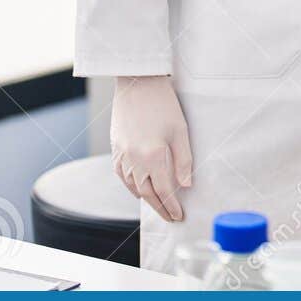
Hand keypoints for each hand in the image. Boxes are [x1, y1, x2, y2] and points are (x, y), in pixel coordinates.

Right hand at [110, 75, 193, 221]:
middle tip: (170, 217)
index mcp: (153, 155)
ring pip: (132, 187)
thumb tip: (186, 185)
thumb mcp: (180, 131)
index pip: (164, 190)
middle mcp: (135, 159)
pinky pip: (122, 176)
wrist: (138, 83)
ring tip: (157, 205)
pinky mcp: (115, 148)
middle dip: (159, 208)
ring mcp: (122, 155)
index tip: (179, 216)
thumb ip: (183, 160)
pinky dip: (131, 186)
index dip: (172, 205)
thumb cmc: (163, 104)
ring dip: (145, 199)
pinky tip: (138, 188)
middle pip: (147, 193)